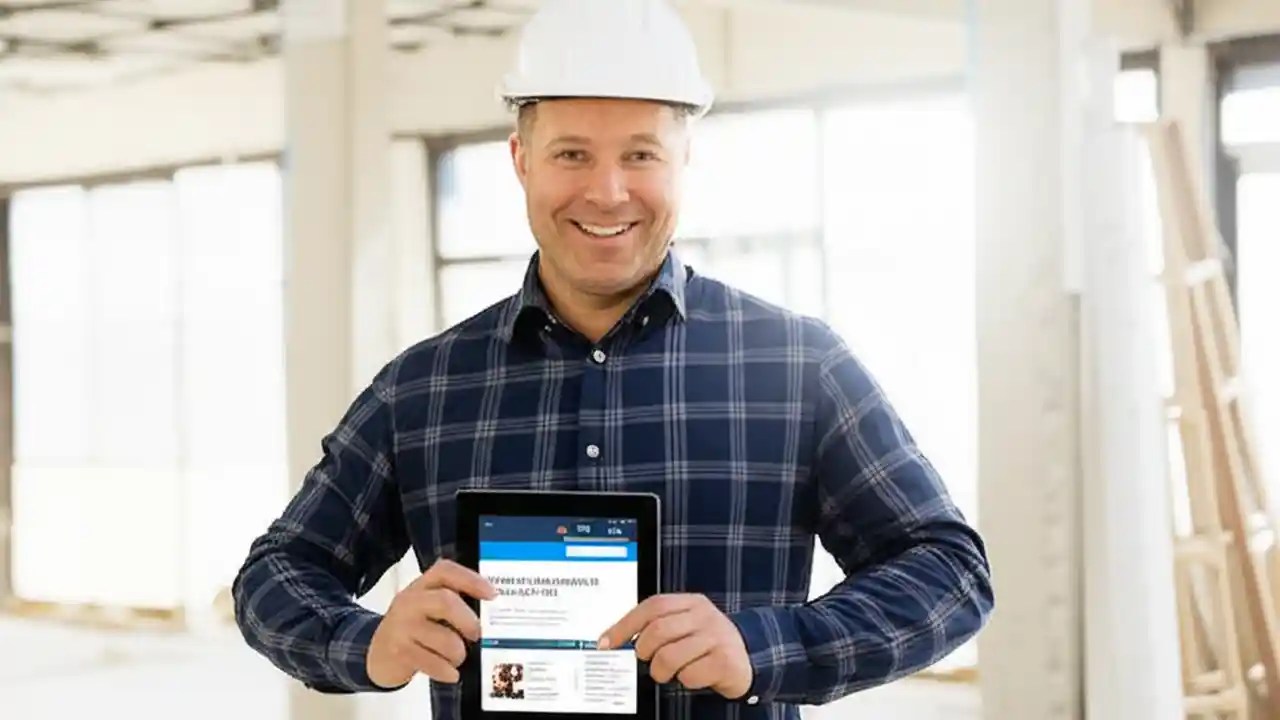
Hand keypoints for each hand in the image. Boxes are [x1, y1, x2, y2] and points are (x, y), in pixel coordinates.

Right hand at [366, 559, 496, 687]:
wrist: (375, 653)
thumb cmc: (412, 629)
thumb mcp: (427, 608)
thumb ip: (452, 603)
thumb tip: (490, 614)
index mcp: (422, 586)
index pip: (446, 571)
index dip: (471, 580)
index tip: (492, 595)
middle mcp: (410, 601)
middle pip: (446, 601)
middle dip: (468, 621)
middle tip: (477, 634)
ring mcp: (402, 626)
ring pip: (444, 638)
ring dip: (458, 653)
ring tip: (458, 657)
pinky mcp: (399, 651)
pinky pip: (432, 662)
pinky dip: (447, 670)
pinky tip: (450, 673)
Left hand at [597, 594, 752, 699]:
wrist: (750, 656)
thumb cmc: (708, 643)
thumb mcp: (686, 626)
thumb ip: (658, 626)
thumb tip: (615, 640)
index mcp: (690, 602)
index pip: (651, 607)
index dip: (624, 625)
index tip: (606, 643)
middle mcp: (704, 615)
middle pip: (658, 630)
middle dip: (644, 651)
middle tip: (647, 660)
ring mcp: (716, 636)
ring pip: (669, 656)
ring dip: (661, 671)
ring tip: (668, 672)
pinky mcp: (725, 660)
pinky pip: (690, 674)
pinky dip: (685, 680)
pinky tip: (694, 675)